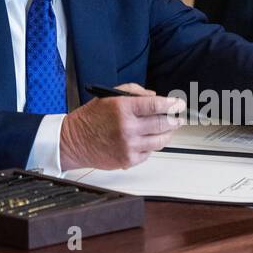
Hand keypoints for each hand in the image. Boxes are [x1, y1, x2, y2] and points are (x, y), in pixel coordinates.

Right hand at [59, 83, 184, 170]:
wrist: (74, 142)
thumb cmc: (91, 118)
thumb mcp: (109, 96)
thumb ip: (134, 92)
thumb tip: (155, 97)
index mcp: (122, 108)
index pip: (155, 105)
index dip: (172, 104)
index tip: (178, 104)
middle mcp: (127, 127)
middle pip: (163, 123)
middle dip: (175, 119)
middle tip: (177, 117)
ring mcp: (129, 146)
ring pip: (161, 140)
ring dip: (167, 133)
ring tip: (166, 128)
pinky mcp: (128, 160)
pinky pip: (150, 152)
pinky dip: (151, 145)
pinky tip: (146, 139)